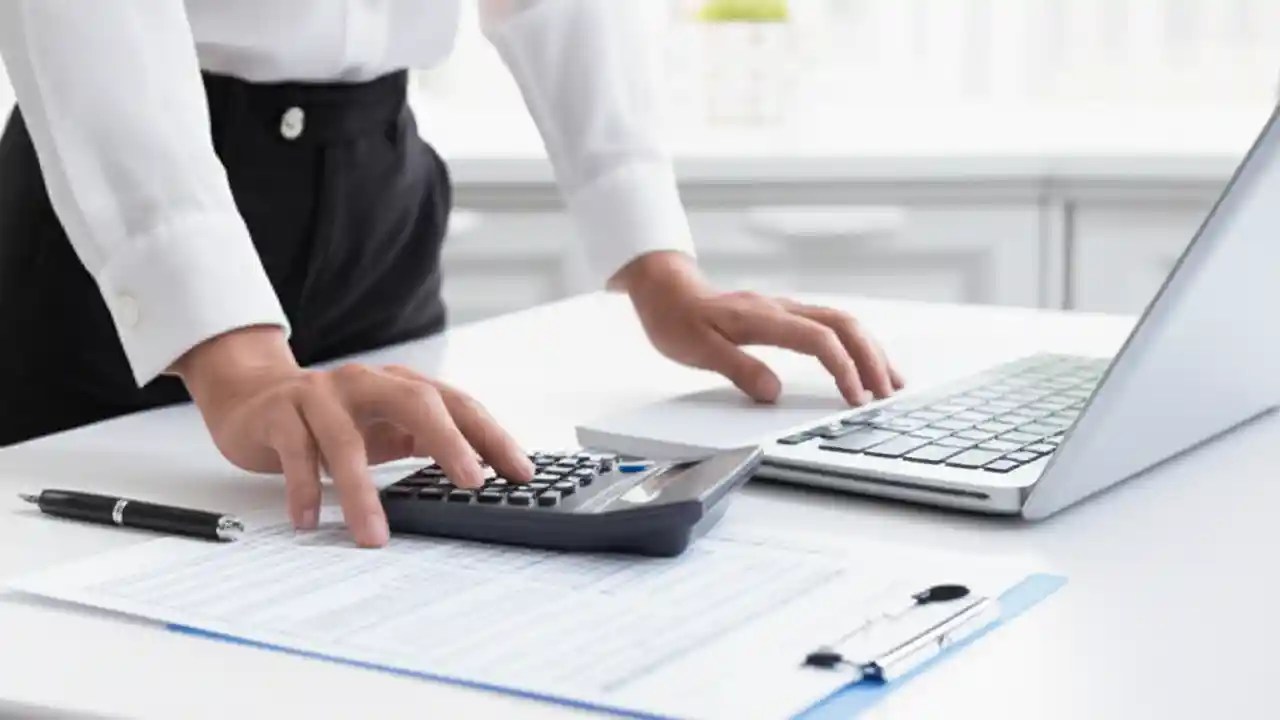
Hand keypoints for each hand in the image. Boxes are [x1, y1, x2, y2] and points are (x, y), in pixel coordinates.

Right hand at [171, 327, 533, 546]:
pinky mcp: (280, 414)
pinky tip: (310, 520)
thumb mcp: (387, 427)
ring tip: (374, 536)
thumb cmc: (333, 419)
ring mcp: (321, 396)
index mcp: (400, 387)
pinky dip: (304, 488)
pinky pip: (296, 453)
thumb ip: (427, 442)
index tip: (521, 471)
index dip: (491, 436)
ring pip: (345, 441)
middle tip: (471, 484)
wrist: (253, 395)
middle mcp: (366, 383)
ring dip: (361, 493)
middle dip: (448, 442)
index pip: (457, 405)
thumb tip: (483, 479)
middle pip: (415, 403)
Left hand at [613, 252, 904, 405]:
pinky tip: (862, 363)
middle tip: (888, 393)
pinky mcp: (784, 316)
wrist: (666, 291)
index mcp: (763, 318)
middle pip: (843, 325)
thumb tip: (774, 392)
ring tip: (889, 382)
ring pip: (842, 322)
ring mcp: (785, 310)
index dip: (843, 368)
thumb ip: (738, 369)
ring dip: (869, 350)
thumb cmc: (677, 319)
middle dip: (871, 358)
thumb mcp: (697, 351)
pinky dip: (853, 344)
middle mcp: (781, 309)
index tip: (855, 398)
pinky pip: (830, 325)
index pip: (818, 339)